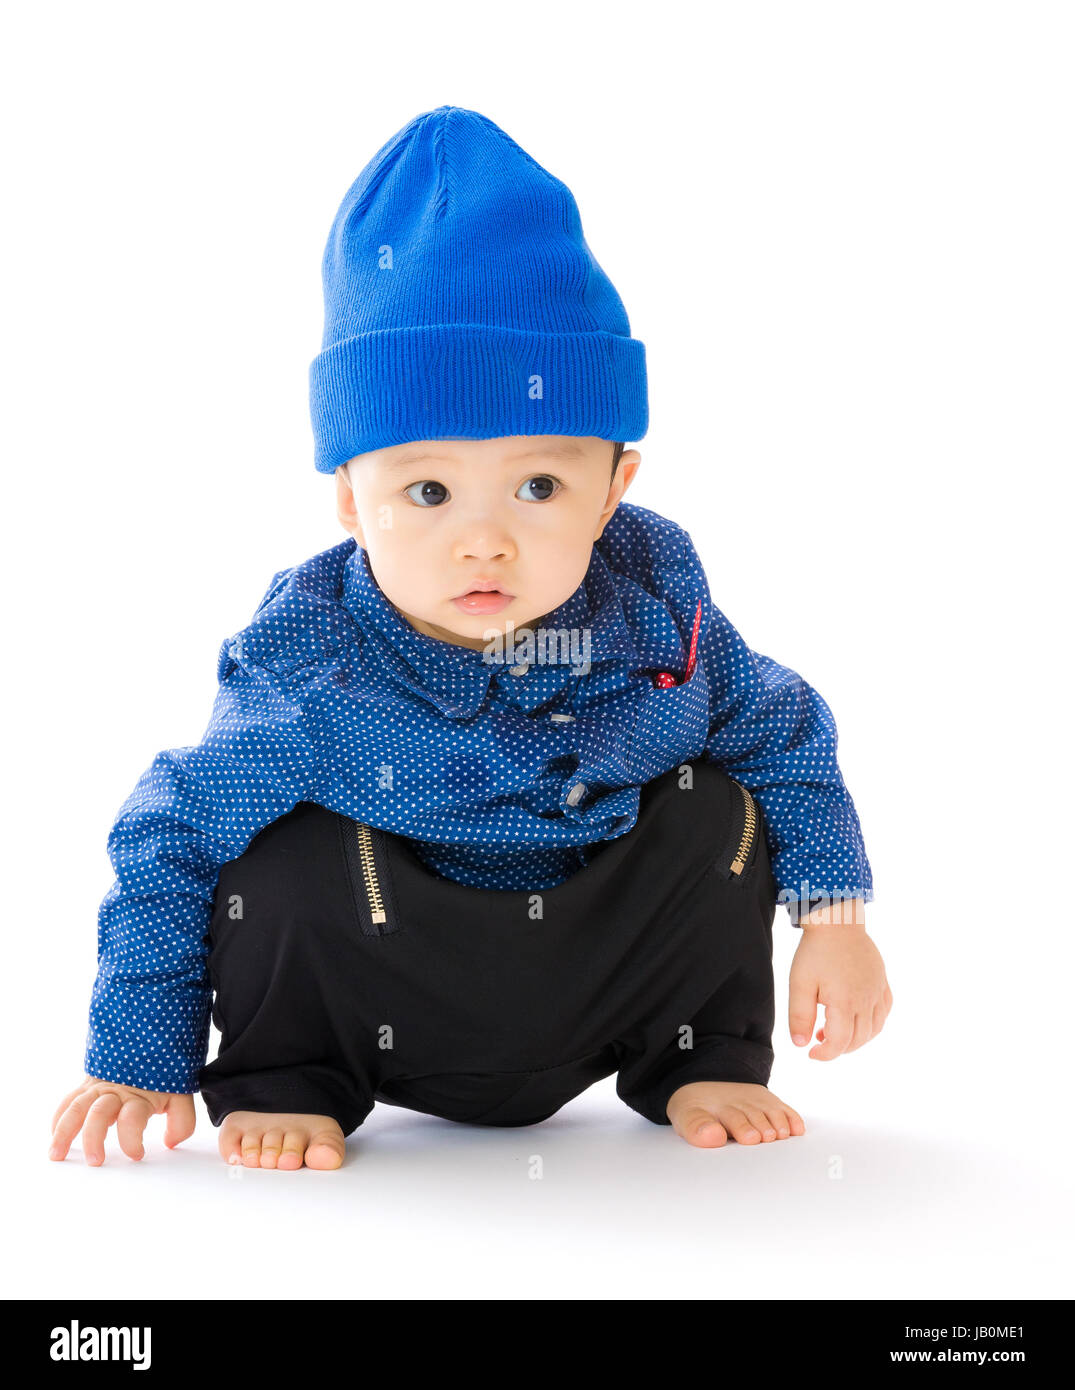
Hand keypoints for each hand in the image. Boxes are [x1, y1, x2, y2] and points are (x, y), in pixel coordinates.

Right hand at [48, 1075, 195, 1164]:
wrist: (154, 1039)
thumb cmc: (166, 1074)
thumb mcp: (180, 1095)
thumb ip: (182, 1121)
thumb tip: (171, 1142)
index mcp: (140, 1096)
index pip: (132, 1119)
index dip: (132, 1140)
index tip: (137, 1155)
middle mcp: (116, 1091)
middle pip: (99, 1114)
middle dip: (94, 1139)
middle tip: (96, 1160)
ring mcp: (100, 1087)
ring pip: (76, 1108)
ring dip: (64, 1132)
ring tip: (57, 1154)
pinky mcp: (88, 1085)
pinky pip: (69, 1101)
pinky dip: (58, 1118)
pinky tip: (54, 1136)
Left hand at [788, 900, 891, 1057]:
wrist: (837, 921)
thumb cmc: (815, 952)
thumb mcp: (799, 984)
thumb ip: (799, 1016)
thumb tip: (800, 1044)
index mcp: (845, 1002)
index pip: (839, 1043)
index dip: (825, 1054)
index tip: (811, 1053)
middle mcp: (866, 1000)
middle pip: (858, 1039)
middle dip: (838, 1047)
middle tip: (818, 1040)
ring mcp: (877, 991)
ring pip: (874, 1029)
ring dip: (855, 1038)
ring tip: (833, 1030)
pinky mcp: (882, 982)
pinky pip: (884, 1012)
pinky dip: (872, 1023)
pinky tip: (856, 1017)